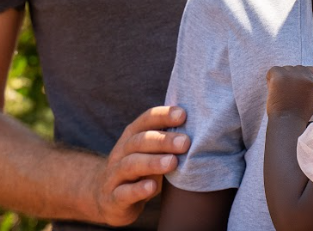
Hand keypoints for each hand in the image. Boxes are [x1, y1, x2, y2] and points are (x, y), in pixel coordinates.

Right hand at [90, 105, 189, 225]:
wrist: (108, 198)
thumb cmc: (140, 170)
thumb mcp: (151, 152)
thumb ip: (169, 139)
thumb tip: (203, 125)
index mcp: (132, 136)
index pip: (146, 120)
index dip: (163, 115)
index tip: (183, 115)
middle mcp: (121, 152)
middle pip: (140, 141)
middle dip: (163, 140)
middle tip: (185, 142)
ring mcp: (115, 175)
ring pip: (130, 164)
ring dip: (152, 162)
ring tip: (172, 162)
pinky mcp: (114, 198)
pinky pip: (124, 193)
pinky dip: (137, 189)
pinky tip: (152, 187)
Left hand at [265, 65, 312, 118]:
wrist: (287, 123)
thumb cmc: (299, 114)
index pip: (311, 70)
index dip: (302, 78)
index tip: (297, 87)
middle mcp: (305, 75)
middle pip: (296, 69)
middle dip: (291, 78)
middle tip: (287, 92)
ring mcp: (292, 74)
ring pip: (284, 69)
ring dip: (281, 78)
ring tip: (281, 93)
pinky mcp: (279, 75)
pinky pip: (273, 71)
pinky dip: (270, 79)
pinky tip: (274, 90)